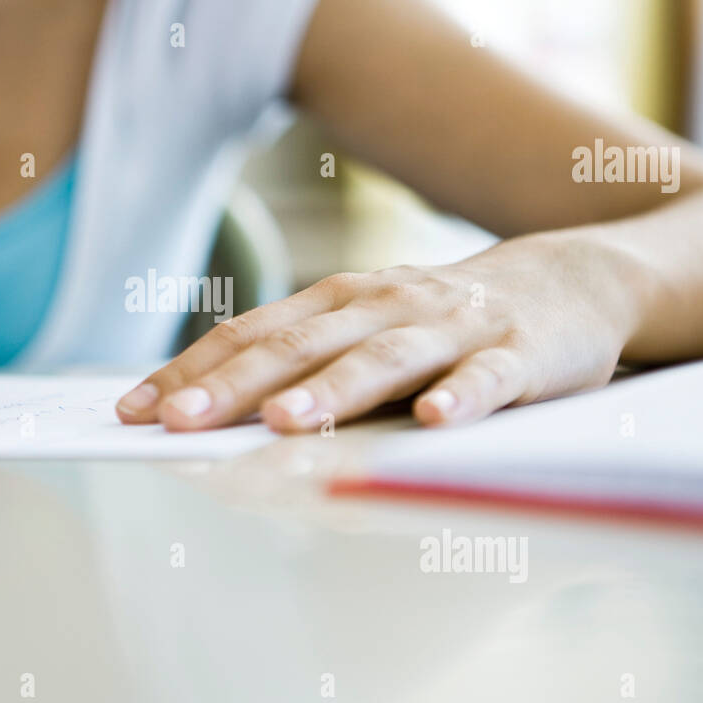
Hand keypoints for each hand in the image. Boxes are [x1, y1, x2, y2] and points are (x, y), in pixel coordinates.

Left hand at [116, 234, 645, 431]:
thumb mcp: (369, 325)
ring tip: (283, 423)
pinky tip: (434, 423)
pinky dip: (461, 398)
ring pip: (385, 359)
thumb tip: (215, 410)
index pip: (251, 334)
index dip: (190, 372)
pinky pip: (489, 380)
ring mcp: (454, 326)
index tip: (131, 411)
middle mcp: (387, 305)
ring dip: (332, 391)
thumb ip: (306, 360)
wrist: (570, 278)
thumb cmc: (444, 317)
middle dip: (234, 386)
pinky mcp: (521, 353)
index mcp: (342, 299)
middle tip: (177, 423)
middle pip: (301, 345)